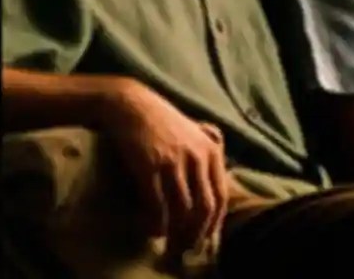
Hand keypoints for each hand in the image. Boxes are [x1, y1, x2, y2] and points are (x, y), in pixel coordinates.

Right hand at [101, 81, 230, 256]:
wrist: (132, 106)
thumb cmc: (163, 122)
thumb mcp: (195, 132)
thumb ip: (209, 152)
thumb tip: (219, 180)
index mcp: (213, 151)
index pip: (221, 195)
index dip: (214, 222)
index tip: (206, 238)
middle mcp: (198, 157)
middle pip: (205, 207)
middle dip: (196, 233)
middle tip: (185, 247)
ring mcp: (175, 161)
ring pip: (182, 209)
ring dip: (175, 232)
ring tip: (168, 243)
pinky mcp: (150, 166)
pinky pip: (157, 204)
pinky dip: (156, 222)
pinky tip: (152, 230)